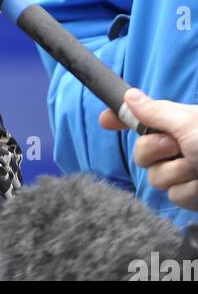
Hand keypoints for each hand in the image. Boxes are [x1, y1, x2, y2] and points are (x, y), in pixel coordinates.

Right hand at [99, 88, 197, 212]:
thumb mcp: (187, 122)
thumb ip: (154, 112)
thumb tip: (130, 96)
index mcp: (176, 124)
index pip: (140, 120)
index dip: (121, 119)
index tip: (105, 120)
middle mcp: (178, 147)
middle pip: (142, 154)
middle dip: (156, 151)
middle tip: (176, 145)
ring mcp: (186, 173)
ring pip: (158, 178)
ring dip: (180, 173)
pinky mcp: (193, 197)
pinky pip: (176, 197)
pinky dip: (191, 191)